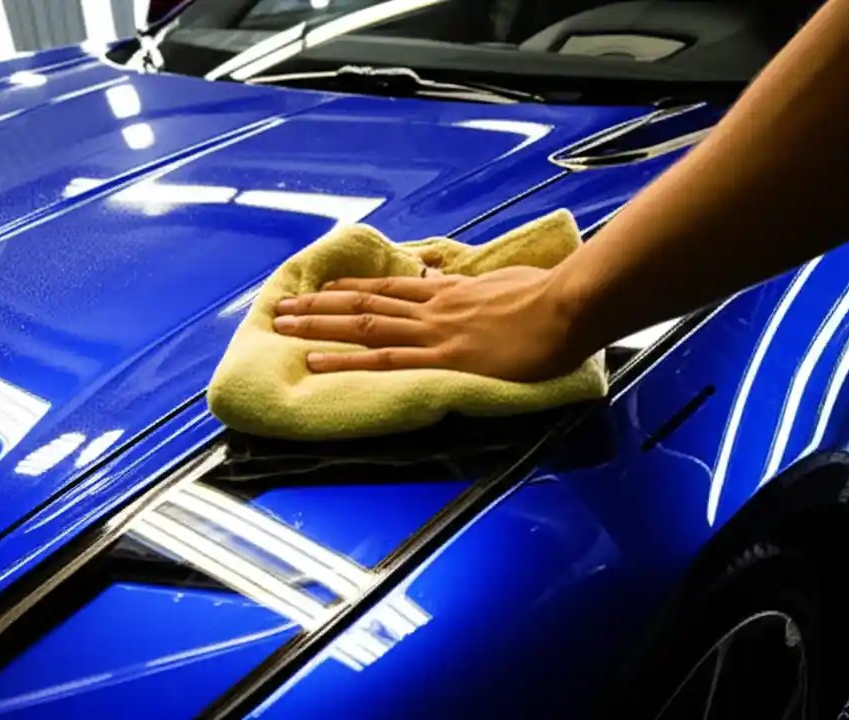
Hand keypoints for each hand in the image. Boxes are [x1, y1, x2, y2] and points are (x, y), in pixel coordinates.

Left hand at [272, 266, 588, 380]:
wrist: (566, 309)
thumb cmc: (545, 297)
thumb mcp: (501, 283)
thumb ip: (471, 286)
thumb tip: (449, 280)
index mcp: (447, 293)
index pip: (388, 287)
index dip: (351, 288)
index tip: (323, 288)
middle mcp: (431, 309)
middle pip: (362, 304)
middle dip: (318, 307)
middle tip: (282, 308)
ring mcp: (433, 333)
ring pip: (362, 327)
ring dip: (319, 328)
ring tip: (284, 329)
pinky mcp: (442, 359)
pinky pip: (383, 360)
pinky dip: (346, 361)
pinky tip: (317, 363)